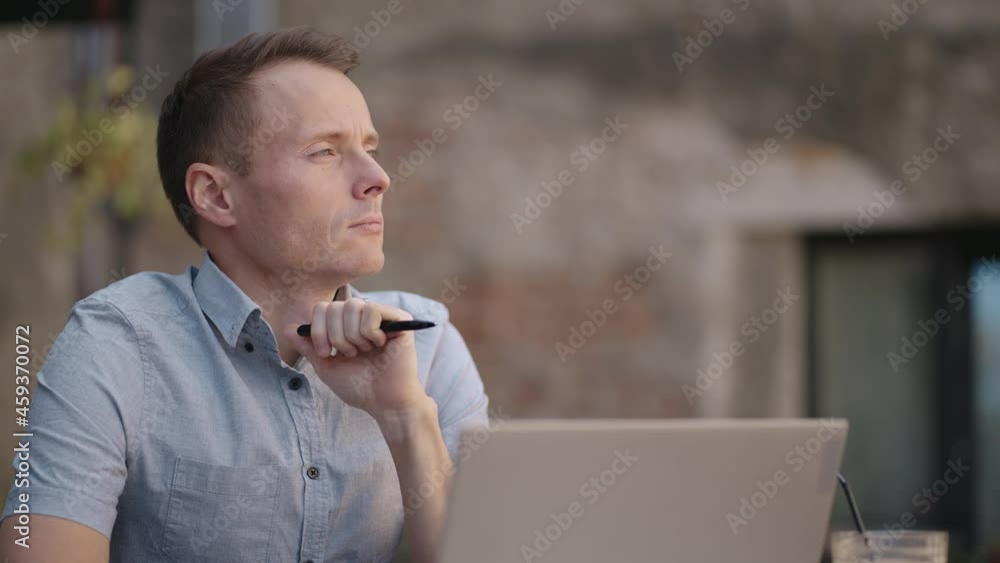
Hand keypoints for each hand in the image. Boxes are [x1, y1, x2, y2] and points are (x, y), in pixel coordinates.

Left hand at [283, 298, 427, 416]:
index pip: (323, 308)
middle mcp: (363, 317)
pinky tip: (379, 345)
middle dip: (336, 335)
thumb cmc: (360, 387)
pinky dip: (370, 332)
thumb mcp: (327, 367)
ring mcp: (382, 316)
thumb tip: (288, 328)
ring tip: (364, 352)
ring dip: (353, 336)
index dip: (318, 329)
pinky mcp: (400, 319)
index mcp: (346, 325)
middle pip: (336, 306)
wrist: (385, 403)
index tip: (325, 353)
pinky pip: (373, 311)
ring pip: (355, 307)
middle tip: (348, 355)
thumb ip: (309, 347)